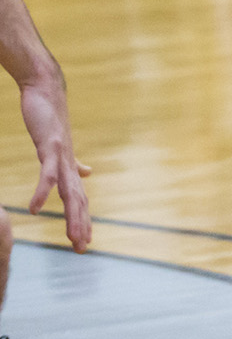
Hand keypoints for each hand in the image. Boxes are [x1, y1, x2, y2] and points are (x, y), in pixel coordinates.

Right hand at [20, 82, 89, 251]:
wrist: (46, 90)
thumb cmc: (51, 117)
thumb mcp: (61, 146)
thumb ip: (72, 163)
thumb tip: (87, 172)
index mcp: (69, 166)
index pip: (79, 198)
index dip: (82, 220)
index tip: (84, 241)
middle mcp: (69, 164)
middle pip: (78, 200)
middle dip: (81, 224)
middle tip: (83, 247)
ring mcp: (61, 156)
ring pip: (69, 192)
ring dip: (71, 215)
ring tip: (72, 237)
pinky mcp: (50, 146)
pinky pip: (47, 174)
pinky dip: (43, 192)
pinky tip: (37, 209)